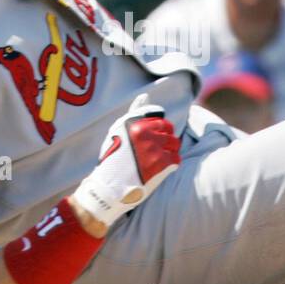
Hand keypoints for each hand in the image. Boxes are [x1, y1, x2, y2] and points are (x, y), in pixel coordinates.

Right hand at [70, 93, 181, 228]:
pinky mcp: (162, 164)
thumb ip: (134, 113)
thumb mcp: (118, 131)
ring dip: (169, 151)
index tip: (152, 141)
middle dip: (165, 139)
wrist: (108, 188)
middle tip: (154, 151)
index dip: (158, 131)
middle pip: (169, 130)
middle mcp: (145, 133)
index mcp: (134, 123)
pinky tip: (159, 169)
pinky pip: (176, 158)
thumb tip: (145, 96)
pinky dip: (170, 163)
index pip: (160, 120)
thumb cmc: (112, 158)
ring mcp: (155, 148)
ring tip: (156, 160)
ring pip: (175, 143)